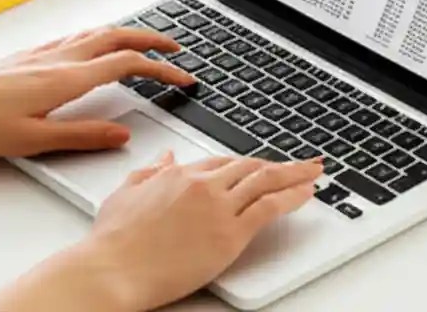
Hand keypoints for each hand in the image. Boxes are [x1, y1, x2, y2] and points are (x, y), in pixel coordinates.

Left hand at [0, 27, 193, 156]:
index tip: (183, 78)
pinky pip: (72, 38)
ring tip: (143, 45)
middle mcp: (55, 59)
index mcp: (64, 78)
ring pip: (93, 33)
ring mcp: (39, 53)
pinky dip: (96, 37)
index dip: (160, 70)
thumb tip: (122, 134)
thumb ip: (82, 135)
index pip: (125, 65)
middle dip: (150, 41)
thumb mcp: (34, 141)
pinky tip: (91, 46)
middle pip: (115, 37)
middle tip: (176, 50)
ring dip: (124, 35)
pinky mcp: (25, 56)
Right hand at [0, 152, 323, 311]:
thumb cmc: (112, 241)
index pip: (220, 163)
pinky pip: (269, 208)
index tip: (259, 165)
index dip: (245, 163)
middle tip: (301, 163)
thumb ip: (149, 173)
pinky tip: (306, 193)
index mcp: (177, 175)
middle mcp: (200, 185)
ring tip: (314, 173)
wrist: (112, 268)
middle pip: (249, 167)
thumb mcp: (125, 193)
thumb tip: (165, 159)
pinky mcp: (229, 234)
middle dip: (278, 164)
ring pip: (265, 181)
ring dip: (295, 174)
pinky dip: (292, 196)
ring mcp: (217, 207)